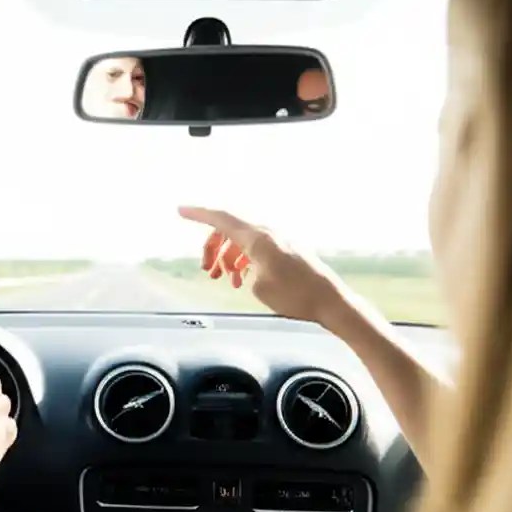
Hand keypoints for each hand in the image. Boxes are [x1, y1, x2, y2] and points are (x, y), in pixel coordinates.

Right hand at [178, 206, 350, 327]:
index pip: (221, 219)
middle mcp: (267, 234)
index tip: (181, 210)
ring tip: (224, 279)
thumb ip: (245, 268)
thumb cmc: (295, 295)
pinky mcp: (285, 250)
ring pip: (242, 240)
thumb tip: (246, 265)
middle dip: (212, 248)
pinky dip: (243, 260)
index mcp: (258, 238)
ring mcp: (278, 241)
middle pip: (229, 230)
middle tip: (207, 270)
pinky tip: (242, 278)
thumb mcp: (258, 286)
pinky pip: (255, 248)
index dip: (198, 214)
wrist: (330, 301)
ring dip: (227, 257)